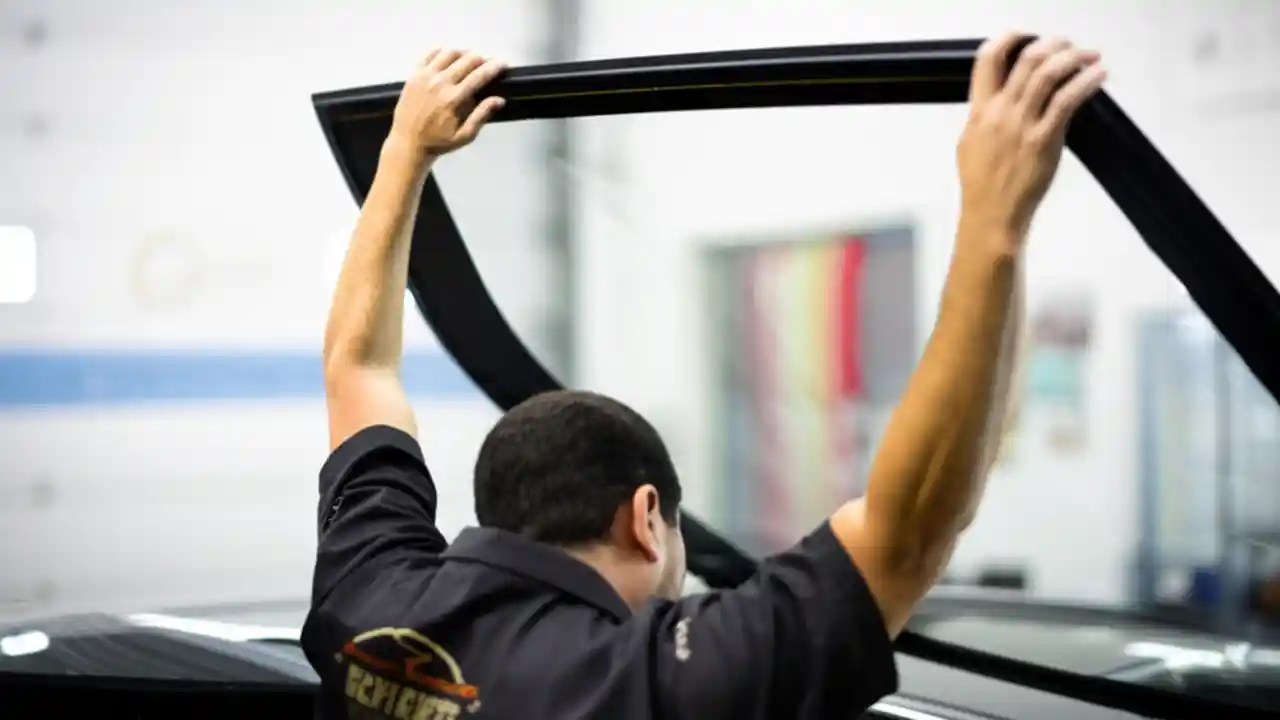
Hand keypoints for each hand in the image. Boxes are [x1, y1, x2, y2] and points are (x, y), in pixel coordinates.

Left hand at [389, 48, 506, 159]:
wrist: (407, 142)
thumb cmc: (438, 142)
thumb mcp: (465, 136)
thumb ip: (481, 115)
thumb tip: (499, 99)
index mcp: (453, 99)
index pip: (479, 76)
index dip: (494, 67)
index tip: (503, 62)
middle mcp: (440, 83)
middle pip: (467, 60)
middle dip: (481, 59)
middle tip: (487, 63)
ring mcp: (425, 76)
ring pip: (449, 53)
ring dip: (463, 53)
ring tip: (469, 59)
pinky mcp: (414, 74)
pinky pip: (429, 54)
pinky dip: (441, 51)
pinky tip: (448, 56)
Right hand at [957, 33, 1106, 239]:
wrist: (991, 218)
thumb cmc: (982, 187)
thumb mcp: (970, 146)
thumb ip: (984, 119)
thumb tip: (997, 101)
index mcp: (978, 112)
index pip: (987, 59)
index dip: (1009, 38)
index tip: (1026, 34)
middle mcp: (999, 113)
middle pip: (1026, 59)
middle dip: (1052, 44)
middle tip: (1068, 46)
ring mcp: (1021, 126)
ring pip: (1048, 73)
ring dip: (1073, 57)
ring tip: (1089, 55)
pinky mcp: (1044, 141)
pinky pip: (1068, 99)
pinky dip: (1087, 81)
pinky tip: (1099, 75)